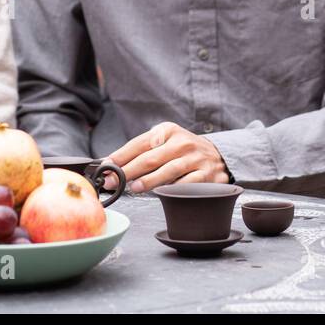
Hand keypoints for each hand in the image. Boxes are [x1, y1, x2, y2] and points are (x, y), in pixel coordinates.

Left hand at [104, 122, 229, 193]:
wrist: (217, 156)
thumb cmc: (183, 151)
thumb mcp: (165, 141)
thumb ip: (141, 151)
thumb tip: (112, 164)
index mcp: (168, 131)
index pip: (140, 143)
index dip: (121, 156)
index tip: (106, 166)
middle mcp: (181, 142)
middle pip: (150, 158)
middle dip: (127, 171)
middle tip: (112, 181)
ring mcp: (194, 158)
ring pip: (167, 171)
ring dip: (147, 181)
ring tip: (133, 187)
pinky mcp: (205, 175)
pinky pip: (185, 184)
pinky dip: (170, 189)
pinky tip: (159, 193)